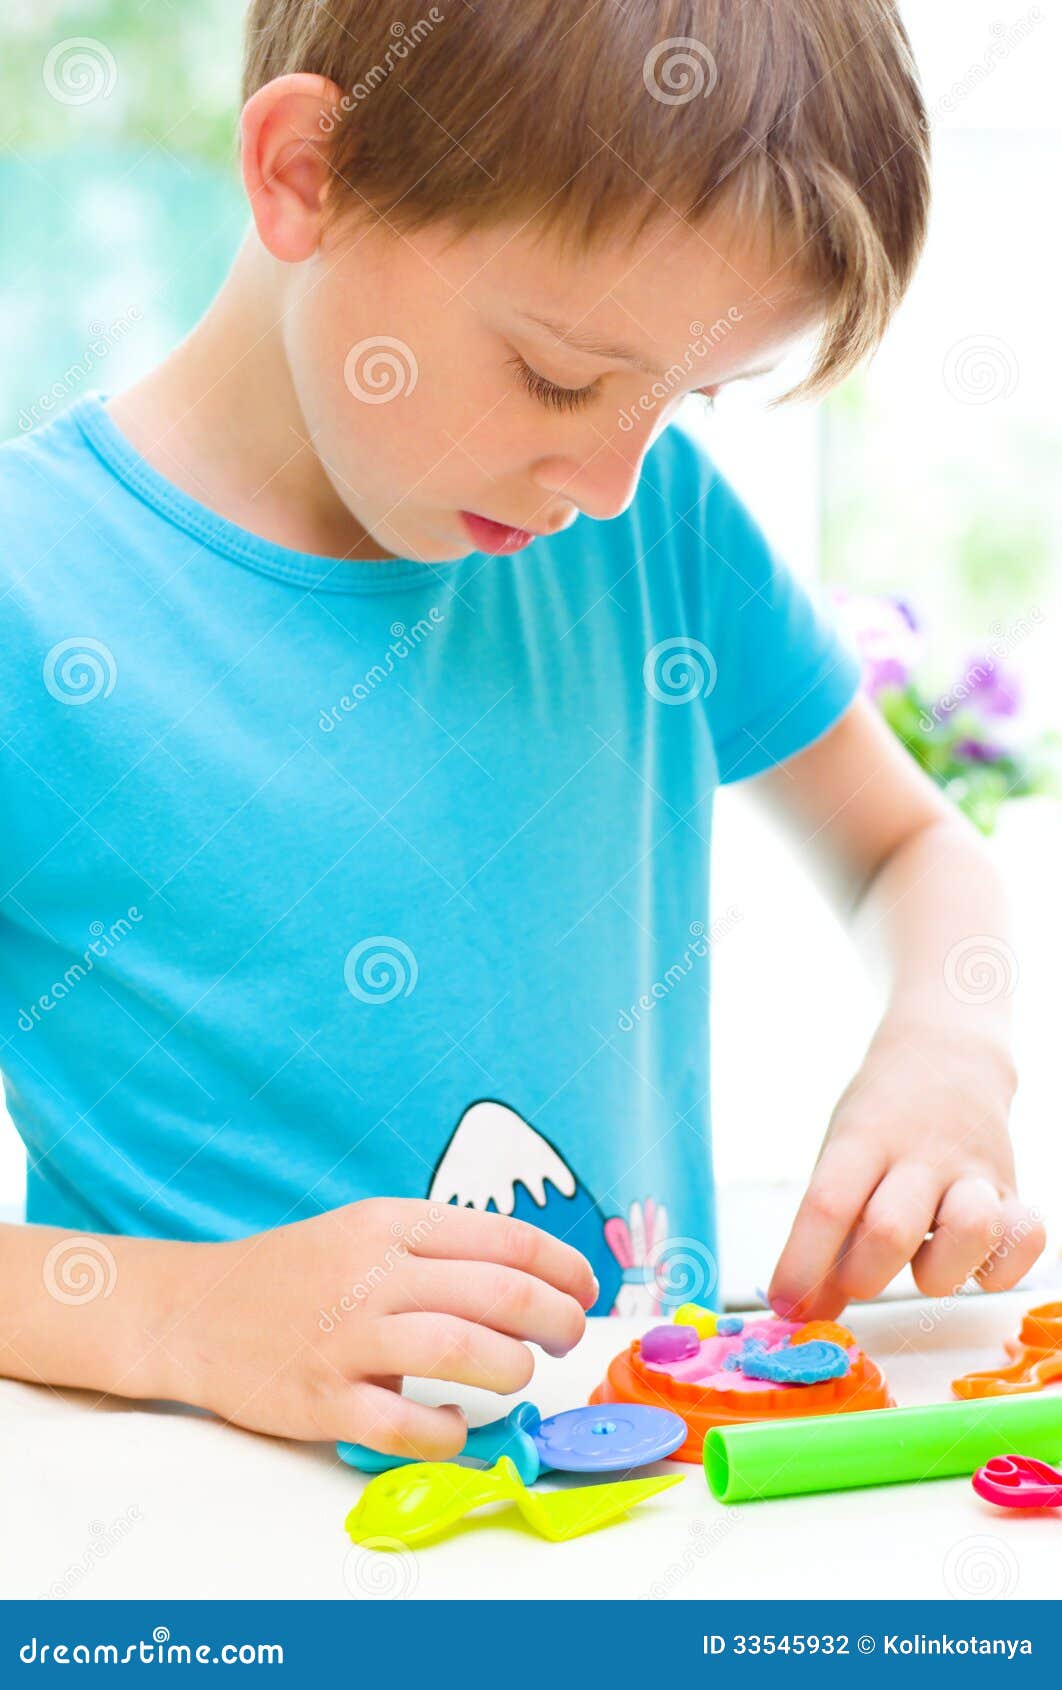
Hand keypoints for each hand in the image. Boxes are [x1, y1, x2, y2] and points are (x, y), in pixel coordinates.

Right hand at [154, 1199, 595, 1453]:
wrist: (195, 1311)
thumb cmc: (297, 1274)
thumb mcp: (364, 1232)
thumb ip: (436, 1250)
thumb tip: (532, 1278)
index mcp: (390, 1224)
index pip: (502, 1238)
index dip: (561, 1265)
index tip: (585, 1289)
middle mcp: (372, 1274)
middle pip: (497, 1292)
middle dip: (554, 1319)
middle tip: (568, 1339)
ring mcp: (346, 1339)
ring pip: (461, 1351)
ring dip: (510, 1369)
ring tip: (516, 1376)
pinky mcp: (321, 1401)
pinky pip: (404, 1424)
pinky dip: (446, 1433)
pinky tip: (454, 1428)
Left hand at [768, 1020, 1044, 1320]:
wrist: (946, 1056)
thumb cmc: (879, 1121)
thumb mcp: (839, 1156)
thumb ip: (824, 1234)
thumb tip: (802, 1310)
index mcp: (864, 1139)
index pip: (828, 1205)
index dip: (803, 1265)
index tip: (785, 1303)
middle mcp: (922, 1154)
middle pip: (891, 1230)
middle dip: (863, 1276)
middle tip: (855, 1278)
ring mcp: (974, 1171)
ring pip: (969, 1231)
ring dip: (937, 1271)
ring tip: (921, 1259)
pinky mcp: (1014, 1191)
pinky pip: (1027, 1240)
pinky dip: (1000, 1267)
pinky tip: (971, 1261)